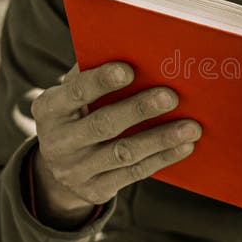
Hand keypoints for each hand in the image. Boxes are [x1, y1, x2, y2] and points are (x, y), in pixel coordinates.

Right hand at [31, 62, 200, 227]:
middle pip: (103, 125)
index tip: (129, 69)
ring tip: (191, 126)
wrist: (59, 169)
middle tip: (172, 96)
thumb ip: (94, 76)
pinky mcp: (95, 190)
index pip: (75, 92)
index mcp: (49, 109)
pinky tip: (184, 145)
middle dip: (140, 109)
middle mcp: (58, 142)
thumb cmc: (78, 114)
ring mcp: (75, 170)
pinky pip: (134, 173)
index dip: (101, 81)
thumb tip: (137, 51)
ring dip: (161, 138)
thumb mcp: (73, 96)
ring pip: (123, 153)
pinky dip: (162, 157)